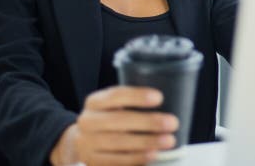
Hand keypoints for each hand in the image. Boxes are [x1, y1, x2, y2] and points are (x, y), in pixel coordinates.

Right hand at [50, 86, 179, 165]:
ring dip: (146, 142)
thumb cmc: (109, 118)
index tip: (159, 98)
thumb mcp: (114, 106)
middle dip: (148, 122)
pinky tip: (153, 155)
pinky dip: (137, 158)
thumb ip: (132, 103)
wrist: (82, 141)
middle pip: (118, 120)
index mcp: (94, 102)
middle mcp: (87, 121)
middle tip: (172, 123)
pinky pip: (116, 161)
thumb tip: (170, 101)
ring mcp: (87, 144)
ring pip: (118, 142)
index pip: (115, 95)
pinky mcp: (92, 162)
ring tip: (168, 141)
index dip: (137, 96)